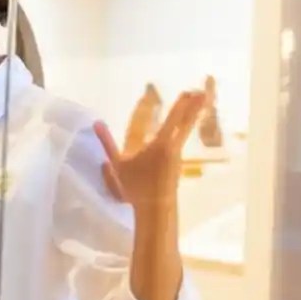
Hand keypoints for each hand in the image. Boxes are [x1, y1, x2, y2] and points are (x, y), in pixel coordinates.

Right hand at [95, 89, 204, 208]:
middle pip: (186, 122)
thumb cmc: (135, 186)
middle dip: (194, 107)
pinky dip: (187, 126)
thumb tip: (97, 123)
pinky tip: (187, 124)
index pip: (172, 119)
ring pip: (187, 129)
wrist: (155, 207)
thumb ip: (108, 143)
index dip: (181, 105)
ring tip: (199, 102)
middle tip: (203, 92)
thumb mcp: (117, 165)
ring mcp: (178, 153)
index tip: (189, 92)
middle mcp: (173, 146)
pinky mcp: (178, 160)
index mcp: (160, 144)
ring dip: (192, 115)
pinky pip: (184, 137)